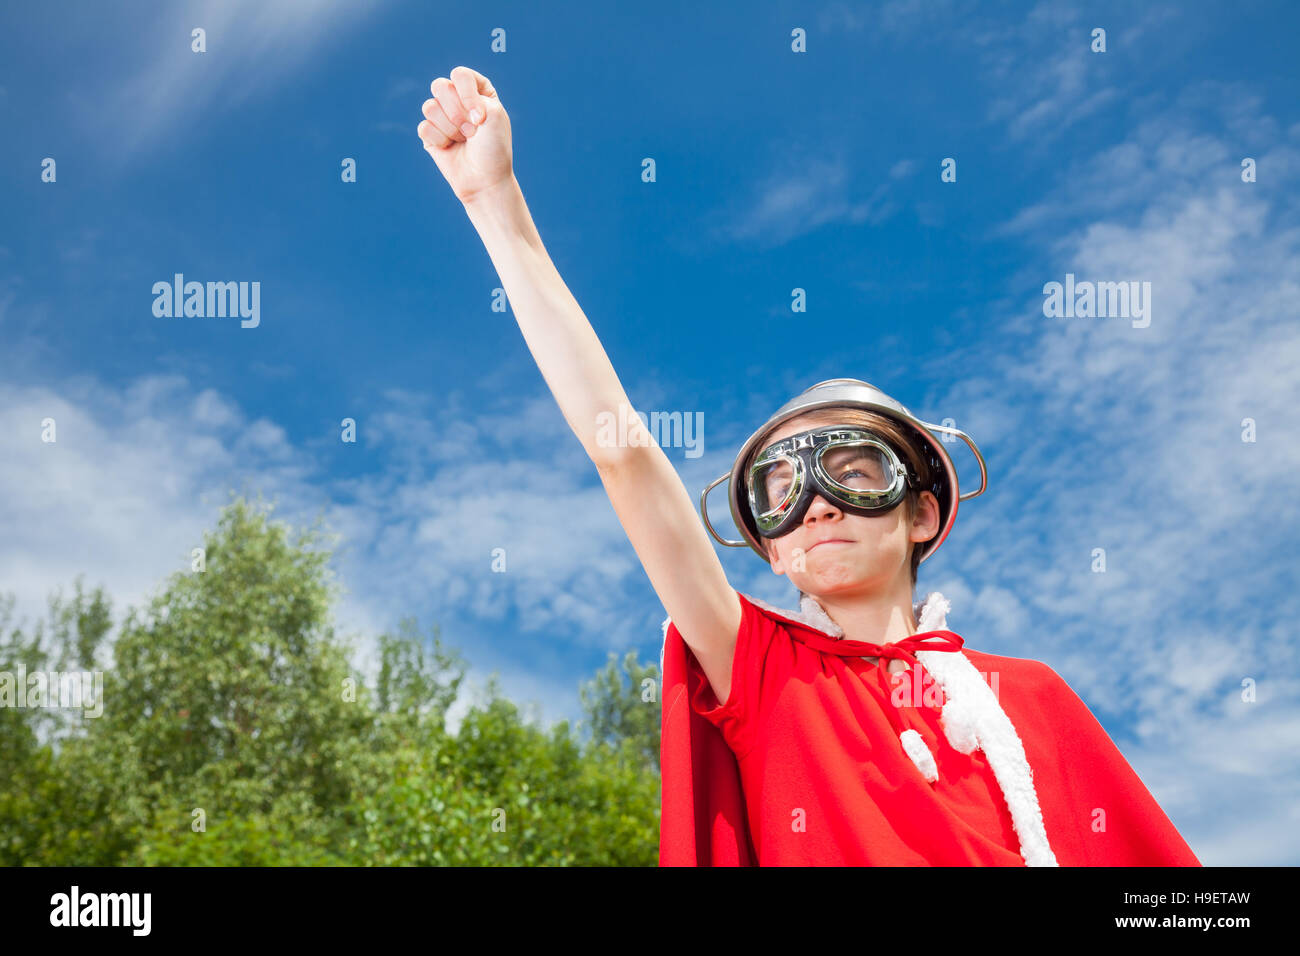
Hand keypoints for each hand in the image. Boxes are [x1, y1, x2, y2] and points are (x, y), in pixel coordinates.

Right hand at [418, 66, 513, 204]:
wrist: (485, 179)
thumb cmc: (494, 147)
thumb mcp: (495, 114)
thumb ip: (471, 95)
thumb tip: (440, 103)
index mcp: (477, 89)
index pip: (460, 75)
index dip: (466, 95)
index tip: (480, 118)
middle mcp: (458, 98)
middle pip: (440, 86)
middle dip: (456, 113)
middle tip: (472, 130)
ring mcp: (442, 115)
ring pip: (429, 107)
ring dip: (450, 129)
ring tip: (464, 140)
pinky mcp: (430, 133)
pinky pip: (424, 127)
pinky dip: (440, 141)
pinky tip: (451, 148)